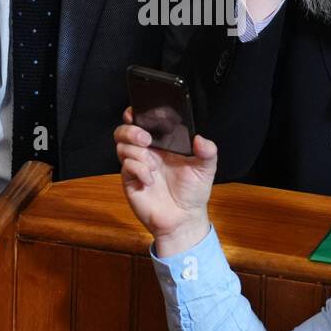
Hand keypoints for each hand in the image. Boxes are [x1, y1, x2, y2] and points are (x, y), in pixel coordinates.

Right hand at [114, 108, 216, 257]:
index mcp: (161, 144)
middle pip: (124, 131)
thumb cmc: (193, 192)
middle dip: (131, 130)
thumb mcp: (205, 168)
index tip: (141, 112)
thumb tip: (199, 138)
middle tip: (147, 139)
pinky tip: (150, 180)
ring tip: (152, 164)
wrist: (184, 218)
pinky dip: (138, 170)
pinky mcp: (130, 180)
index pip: (143, 122)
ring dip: (137, 152)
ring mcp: (136, 166)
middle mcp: (146, 152)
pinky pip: (126, 167)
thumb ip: (207, 151)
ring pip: (122, 146)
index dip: (138, 114)